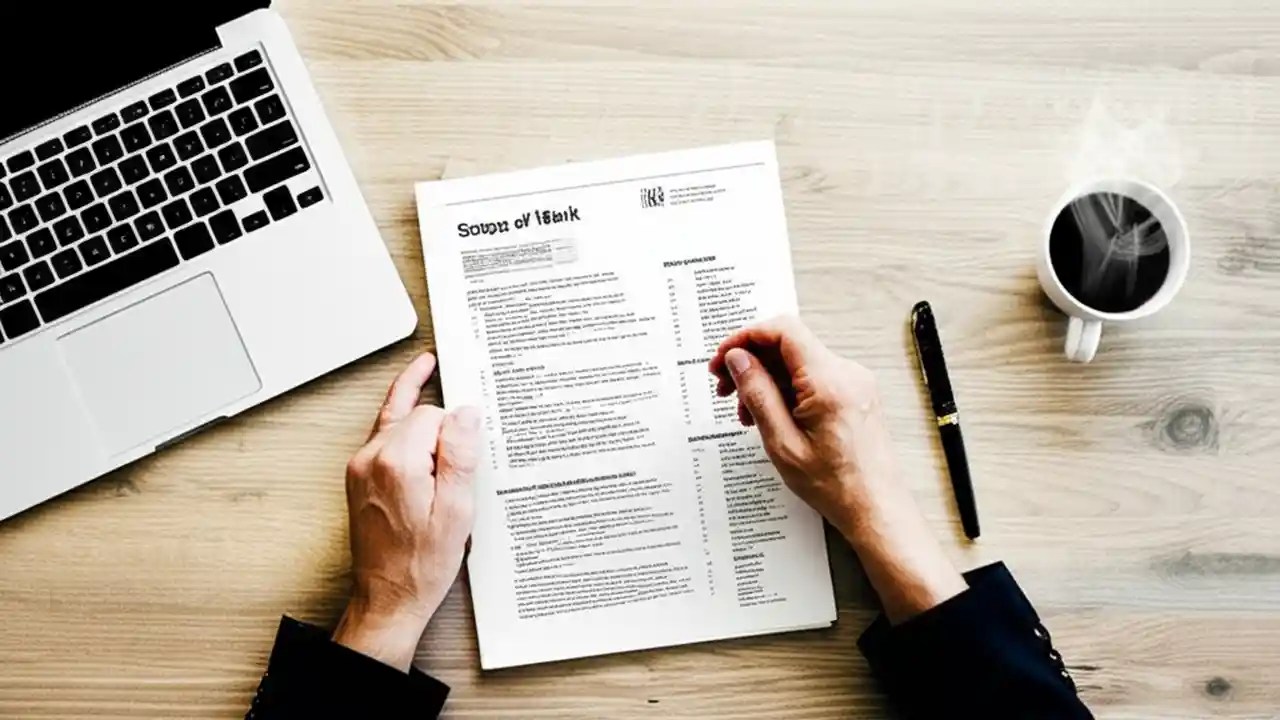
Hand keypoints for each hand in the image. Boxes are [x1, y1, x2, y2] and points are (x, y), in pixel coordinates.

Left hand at [332, 353, 481, 670]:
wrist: (388, 598)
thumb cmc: (422, 564)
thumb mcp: (456, 511)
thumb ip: (459, 455)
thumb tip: (466, 412)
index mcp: (396, 463)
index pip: (433, 414)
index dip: (458, 430)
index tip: (472, 447)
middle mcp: (371, 459)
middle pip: (414, 413)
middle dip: (442, 426)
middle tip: (464, 446)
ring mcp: (360, 468)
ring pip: (396, 420)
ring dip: (421, 415)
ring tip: (431, 369)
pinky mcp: (359, 477)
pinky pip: (384, 436)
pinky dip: (403, 424)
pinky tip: (417, 416)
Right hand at [709, 316, 892, 534]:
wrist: (876, 508)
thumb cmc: (837, 485)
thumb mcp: (782, 443)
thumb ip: (758, 394)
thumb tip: (738, 359)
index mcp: (829, 382)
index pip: (784, 330)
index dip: (747, 337)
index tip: (724, 357)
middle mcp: (846, 373)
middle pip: (788, 345)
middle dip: (751, 361)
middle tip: (723, 386)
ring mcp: (854, 382)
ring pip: (798, 362)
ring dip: (766, 378)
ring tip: (745, 411)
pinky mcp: (854, 393)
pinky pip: (812, 378)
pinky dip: (786, 389)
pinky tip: (770, 414)